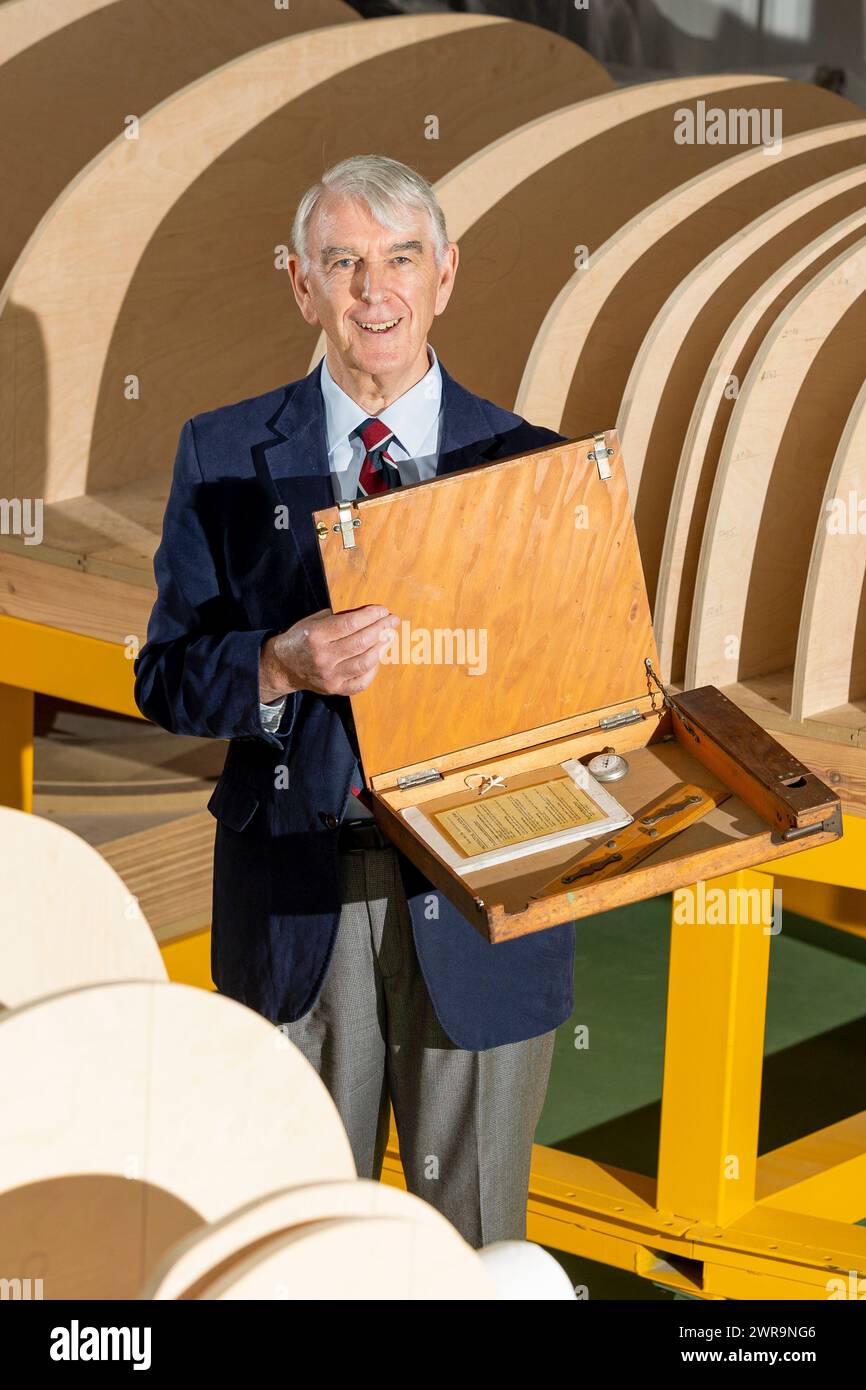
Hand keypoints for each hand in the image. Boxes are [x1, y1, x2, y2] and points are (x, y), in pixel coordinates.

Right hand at [259, 605, 400, 699]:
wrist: (284, 666)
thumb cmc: (302, 638)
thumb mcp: (313, 621)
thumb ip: (338, 617)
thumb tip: (370, 614)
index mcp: (316, 636)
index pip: (350, 624)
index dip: (371, 616)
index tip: (383, 610)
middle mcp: (323, 657)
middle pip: (361, 642)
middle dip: (381, 628)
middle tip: (392, 620)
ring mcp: (330, 676)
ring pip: (365, 662)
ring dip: (381, 647)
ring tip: (389, 636)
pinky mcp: (335, 689)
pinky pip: (362, 682)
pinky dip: (374, 669)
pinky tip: (378, 657)